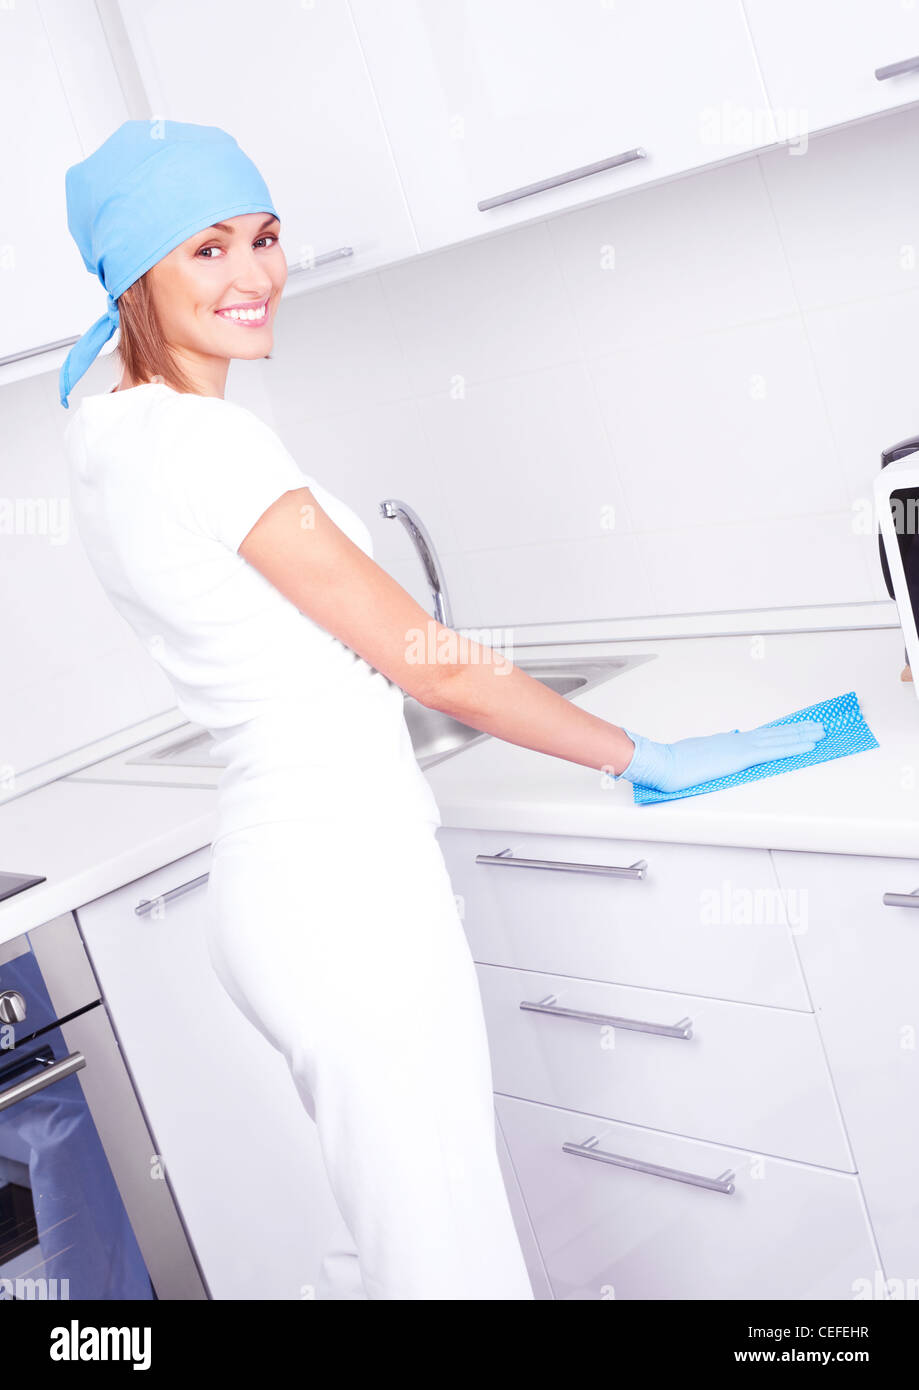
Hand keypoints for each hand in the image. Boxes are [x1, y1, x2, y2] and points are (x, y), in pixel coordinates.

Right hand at [616, 720, 826, 793]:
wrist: (663, 764)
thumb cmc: (672, 765)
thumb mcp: (694, 759)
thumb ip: (709, 759)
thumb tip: (716, 760)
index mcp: (725, 742)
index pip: (759, 735)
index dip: (779, 732)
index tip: (793, 729)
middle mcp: (736, 741)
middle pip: (774, 733)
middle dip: (797, 729)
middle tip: (817, 724)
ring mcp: (740, 747)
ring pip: (779, 738)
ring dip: (802, 734)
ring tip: (820, 731)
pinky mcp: (742, 757)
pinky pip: (775, 751)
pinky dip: (794, 746)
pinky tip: (808, 745)